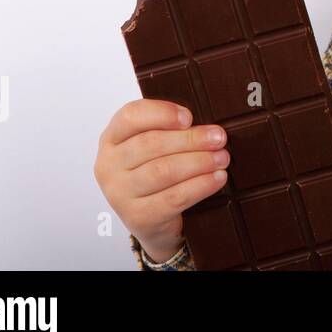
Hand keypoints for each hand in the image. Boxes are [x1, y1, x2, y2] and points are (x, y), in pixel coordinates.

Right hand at [94, 98, 230, 262]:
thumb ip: (170, 129)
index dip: (162, 113)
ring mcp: (119, 194)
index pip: (130, 116)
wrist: (150, 218)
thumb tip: (207, 127)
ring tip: (222, 158)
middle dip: (192, 139)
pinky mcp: (138, 217)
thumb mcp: (153, 146)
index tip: (189, 117)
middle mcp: (109, 165)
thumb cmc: (155, 170)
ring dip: (199, 162)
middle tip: (219, 138)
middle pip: (151, 144)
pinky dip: (200, 185)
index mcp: (112, 138)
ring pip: (163, 171)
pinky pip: (174, 198)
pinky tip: (217, 178)